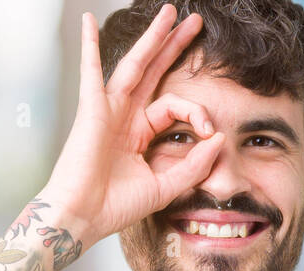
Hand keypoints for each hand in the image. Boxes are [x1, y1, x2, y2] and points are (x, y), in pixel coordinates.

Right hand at [39, 4, 223, 247]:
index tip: (210, 132)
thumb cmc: (115, 207)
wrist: (83, 217)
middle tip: (195, 23)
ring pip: (134, 66)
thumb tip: (219, 140)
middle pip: (154, 72)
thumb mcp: (165, 187)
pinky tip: (88, 21)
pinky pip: (91, 71)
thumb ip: (194, 166)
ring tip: (170, 13)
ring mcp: (107, 111)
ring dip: (151, 38)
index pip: (174, 106)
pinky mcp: (92, 110)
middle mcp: (124, 117)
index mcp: (139, 134)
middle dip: (174, 46)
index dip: (197, 112)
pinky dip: (89, 46)